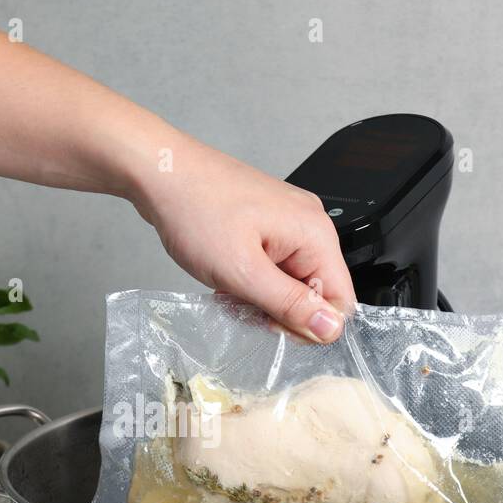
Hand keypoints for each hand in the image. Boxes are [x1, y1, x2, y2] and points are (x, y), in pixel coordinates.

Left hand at [127, 136, 356, 342]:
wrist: (162, 174)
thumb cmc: (196, 210)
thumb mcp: (243, 272)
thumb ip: (289, 305)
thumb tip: (330, 329)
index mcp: (315, 234)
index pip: (341, 300)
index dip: (310, 325)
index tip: (272, 323)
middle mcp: (309, 225)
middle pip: (316, 293)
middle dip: (280, 309)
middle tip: (243, 303)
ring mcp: (288, 223)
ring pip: (291, 283)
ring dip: (261, 296)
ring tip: (230, 286)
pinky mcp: (267, 225)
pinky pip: (273, 268)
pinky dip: (251, 280)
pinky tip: (227, 275)